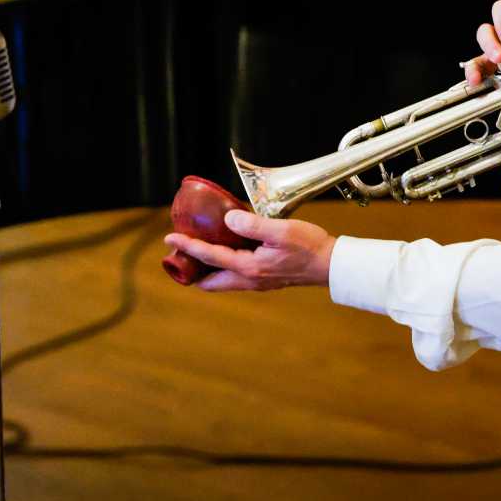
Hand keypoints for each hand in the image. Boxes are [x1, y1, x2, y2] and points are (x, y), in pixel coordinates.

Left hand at [162, 209, 333, 292]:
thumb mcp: (281, 230)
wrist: (331, 265)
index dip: (188, 246)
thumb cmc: (309, 246)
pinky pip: (234, 278)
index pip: (210, 257)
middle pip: (209, 281)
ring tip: (195, 254)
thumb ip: (253, 225)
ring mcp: (257, 283)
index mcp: (249, 268)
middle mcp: (249, 279)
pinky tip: (224, 254)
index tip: (170, 238)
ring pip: (221, 282)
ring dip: (205, 271)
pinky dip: (221, 269)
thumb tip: (228, 218)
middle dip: (191, 270)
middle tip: (178, 254)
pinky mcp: (264, 280)